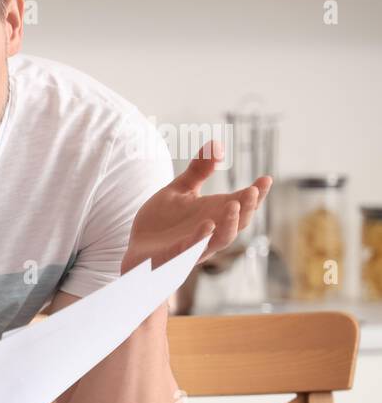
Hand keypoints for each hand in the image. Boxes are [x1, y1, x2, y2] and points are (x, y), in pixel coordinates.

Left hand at [121, 140, 272, 272]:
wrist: (137, 247)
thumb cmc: (162, 221)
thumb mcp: (180, 190)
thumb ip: (198, 171)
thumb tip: (216, 143)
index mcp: (215, 215)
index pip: (242, 205)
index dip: (256, 194)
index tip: (266, 179)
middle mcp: (211, 233)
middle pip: (237, 223)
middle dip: (247, 208)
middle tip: (252, 191)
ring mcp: (195, 248)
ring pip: (220, 240)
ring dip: (229, 225)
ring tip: (234, 206)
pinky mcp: (174, 258)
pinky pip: (190, 252)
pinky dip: (199, 240)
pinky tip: (206, 225)